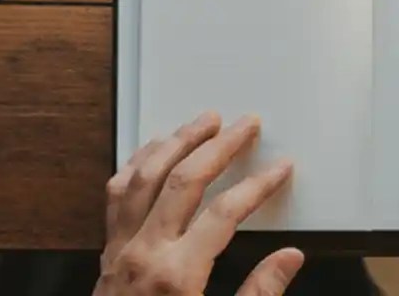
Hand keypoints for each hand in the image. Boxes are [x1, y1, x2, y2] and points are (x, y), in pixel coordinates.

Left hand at [95, 111, 302, 295]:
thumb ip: (258, 295)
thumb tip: (290, 257)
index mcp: (177, 276)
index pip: (224, 213)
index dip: (256, 186)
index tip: (281, 168)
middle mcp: (145, 253)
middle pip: (183, 180)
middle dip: (219, 146)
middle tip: (247, 123)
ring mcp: (121, 249)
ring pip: (145, 177)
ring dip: (176, 142)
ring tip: (203, 120)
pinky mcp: (108, 252)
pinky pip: (117, 193)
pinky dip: (137, 164)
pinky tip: (154, 150)